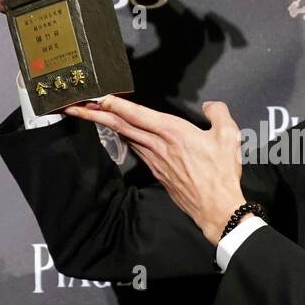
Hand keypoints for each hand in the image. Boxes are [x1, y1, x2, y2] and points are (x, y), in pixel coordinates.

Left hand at [64, 95, 247, 245]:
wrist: (216, 207)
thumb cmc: (221, 174)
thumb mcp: (229, 136)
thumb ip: (219, 113)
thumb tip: (210, 106)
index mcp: (173, 133)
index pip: (138, 114)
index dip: (116, 104)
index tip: (98, 96)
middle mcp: (158, 146)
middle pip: (121, 126)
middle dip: (95, 115)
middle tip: (75, 106)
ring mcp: (155, 161)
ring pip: (126, 138)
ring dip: (108, 126)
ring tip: (92, 116)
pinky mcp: (158, 173)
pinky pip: (138, 151)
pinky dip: (126, 139)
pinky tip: (122, 135)